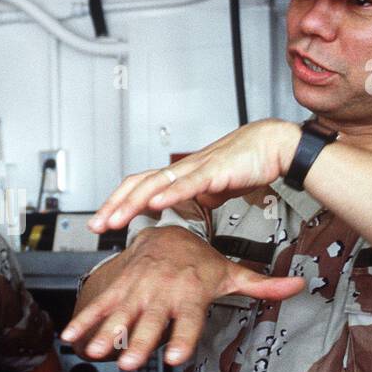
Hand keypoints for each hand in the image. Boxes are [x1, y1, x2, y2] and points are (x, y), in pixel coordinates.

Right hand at [62, 225, 305, 369]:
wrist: (165, 230)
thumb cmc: (198, 260)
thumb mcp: (229, 272)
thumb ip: (260, 285)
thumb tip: (296, 285)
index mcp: (189, 291)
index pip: (188, 319)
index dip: (181, 337)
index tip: (175, 356)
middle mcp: (161, 292)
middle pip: (151, 321)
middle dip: (139, 341)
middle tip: (131, 361)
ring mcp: (137, 290)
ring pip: (121, 314)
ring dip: (107, 333)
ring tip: (97, 351)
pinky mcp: (118, 288)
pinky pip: (100, 304)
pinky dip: (84, 319)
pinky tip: (72, 336)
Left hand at [88, 119, 300, 232]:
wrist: (275, 146)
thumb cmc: (248, 163)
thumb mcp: (215, 187)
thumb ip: (197, 197)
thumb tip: (185, 208)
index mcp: (180, 174)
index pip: (140, 187)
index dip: (119, 203)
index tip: (103, 221)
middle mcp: (182, 169)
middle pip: (138, 185)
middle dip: (113, 206)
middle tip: (95, 225)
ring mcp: (196, 168)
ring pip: (155, 184)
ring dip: (132, 203)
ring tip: (114, 219)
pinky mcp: (215, 171)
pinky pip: (188, 183)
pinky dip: (169, 194)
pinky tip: (155, 204)